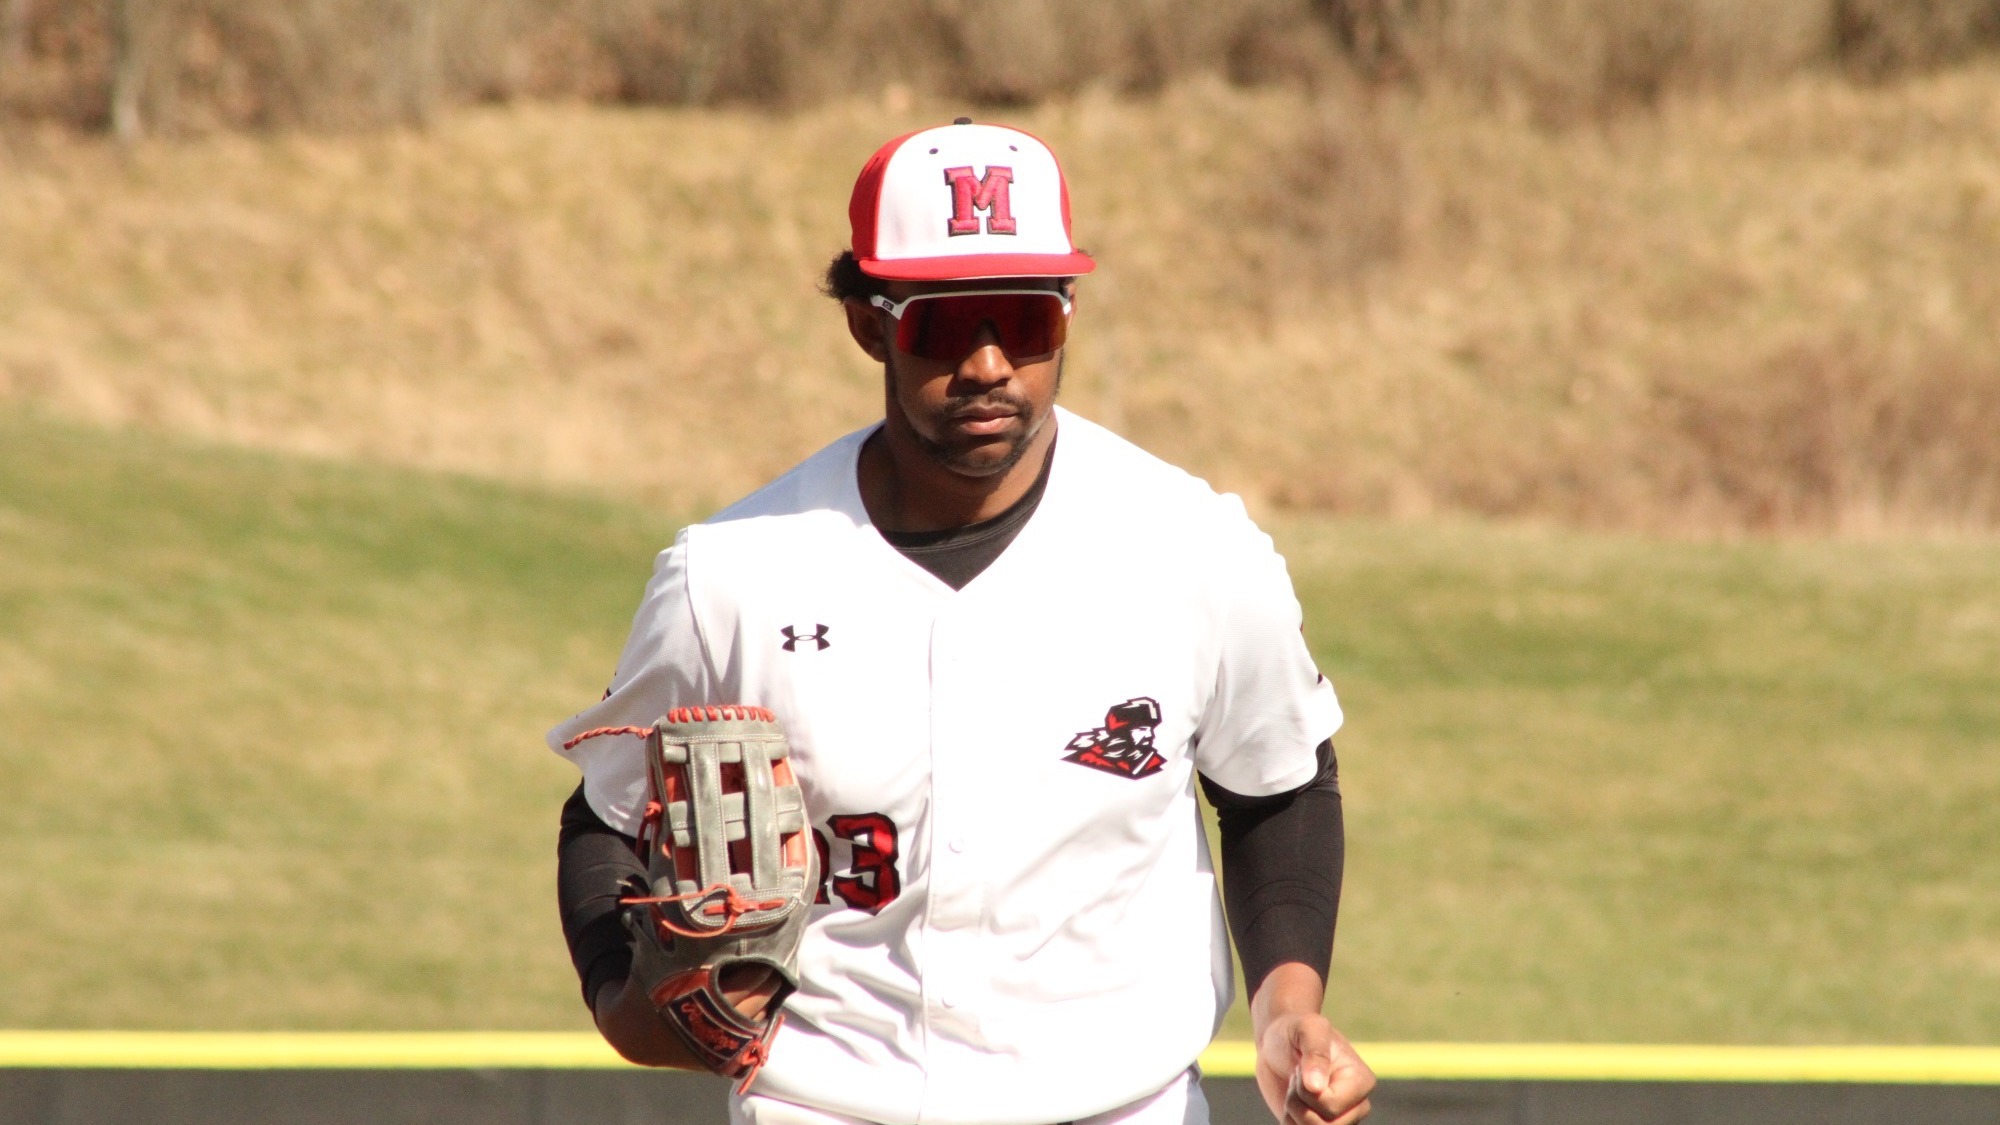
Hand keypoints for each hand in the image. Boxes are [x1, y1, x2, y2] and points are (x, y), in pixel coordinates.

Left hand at [1254, 1011, 1374, 1124]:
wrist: (1278, 1042)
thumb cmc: (1296, 1031)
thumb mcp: (1306, 1028)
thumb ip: (1315, 1052)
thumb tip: (1317, 1087)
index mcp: (1362, 1082)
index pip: (1330, 1105)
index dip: (1305, 1089)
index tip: (1301, 1067)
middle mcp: (1356, 1106)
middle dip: (1298, 1104)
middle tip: (1297, 1079)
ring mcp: (1340, 1119)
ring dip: (1293, 1112)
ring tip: (1295, 1090)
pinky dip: (1288, 1121)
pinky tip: (1291, 1102)